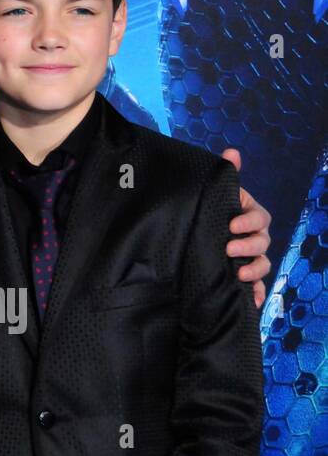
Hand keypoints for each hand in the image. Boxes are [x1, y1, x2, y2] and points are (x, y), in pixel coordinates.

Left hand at [221, 148, 270, 307]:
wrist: (192, 229)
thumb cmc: (209, 209)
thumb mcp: (214, 193)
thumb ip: (225, 174)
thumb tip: (232, 152)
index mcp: (248, 215)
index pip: (260, 217)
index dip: (249, 222)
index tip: (232, 225)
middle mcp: (253, 236)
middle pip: (263, 242)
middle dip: (249, 247)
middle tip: (229, 249)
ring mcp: (250, 256)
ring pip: (262, 264)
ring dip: (254, 271)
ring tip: (238, 274)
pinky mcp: (242, 273)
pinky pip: (255, 286)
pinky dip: (255, 294)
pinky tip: (250, 302)